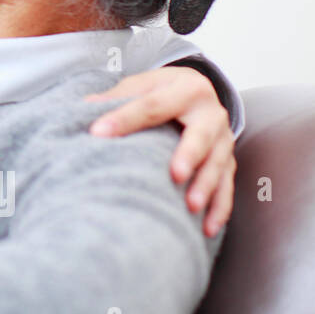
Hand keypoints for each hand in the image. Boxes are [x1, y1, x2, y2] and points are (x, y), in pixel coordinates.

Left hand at [85, 66, 235, 236]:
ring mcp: (224, 139)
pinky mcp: (228, 160)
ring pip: (217, 163)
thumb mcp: (142, 85)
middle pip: (201, 135)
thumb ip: (118, 96)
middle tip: (175, 175)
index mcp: (186, 89)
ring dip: (205, 186)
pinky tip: (208, 228)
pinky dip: (220, 208)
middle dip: (189, 155)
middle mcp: (211, 113)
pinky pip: (228, 186)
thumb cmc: (161, 90)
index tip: (97, 133)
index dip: (124, 118)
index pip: (152, 105)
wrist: (198, 89)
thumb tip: (85, 105)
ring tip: (190, 206)